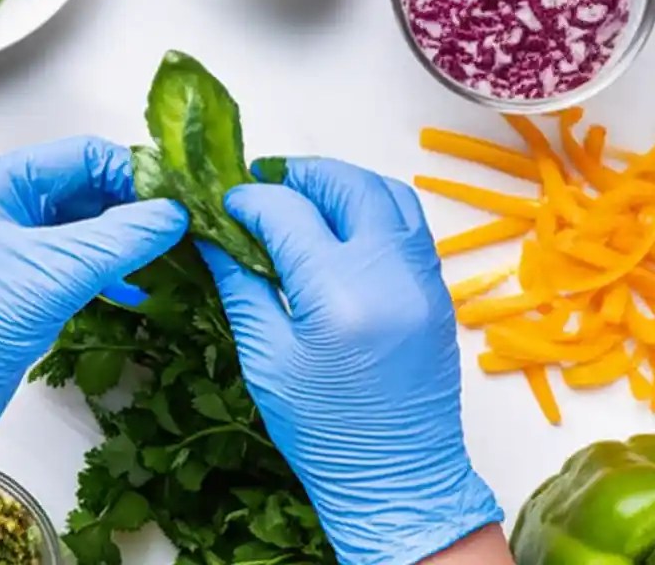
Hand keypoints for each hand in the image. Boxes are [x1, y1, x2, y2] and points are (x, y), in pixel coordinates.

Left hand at [0, 137, 188, 504]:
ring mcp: (11, 249)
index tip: (173, 198)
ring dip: (122, 241)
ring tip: (165, 256)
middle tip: (178, 226)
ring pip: (83, 228)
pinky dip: (106, 270)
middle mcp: (2, 209)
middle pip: (85, 189)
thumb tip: (170, 214)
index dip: (131, 173)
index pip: (82, 156)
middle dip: (132, 208)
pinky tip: (134, 287)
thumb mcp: (54, 272)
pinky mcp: (21, 286)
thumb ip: (120, 238)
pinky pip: (75, 263)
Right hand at [199, 158, 501, 564]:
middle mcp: (390, 274)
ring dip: (342, 184)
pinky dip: (373, 208)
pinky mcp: (439, 291)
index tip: (223, 204)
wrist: (398, 480)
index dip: (248, 199)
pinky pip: (409, 224)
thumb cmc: (323, 432)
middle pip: (347, 185)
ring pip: (388, 194)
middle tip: (262, 186)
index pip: (287, 212)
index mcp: (339, 295)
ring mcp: (423, 279)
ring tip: (303, 198)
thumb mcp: (265, 358)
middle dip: (299, 175)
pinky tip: (341, 227)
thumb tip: (215, 234)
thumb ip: (241, 284)